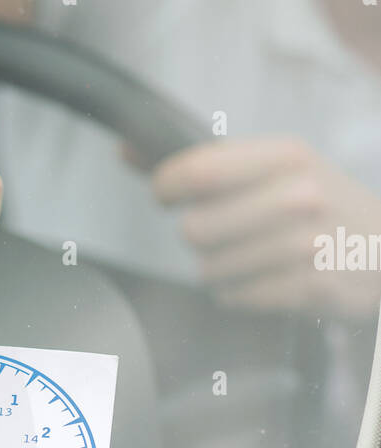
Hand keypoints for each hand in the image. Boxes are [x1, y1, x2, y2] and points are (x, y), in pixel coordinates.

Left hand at [151, 136, 380, 318]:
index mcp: (286, 156)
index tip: (166, 194)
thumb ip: (202, 162)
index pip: (198, 170)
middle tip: (229, 233)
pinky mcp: (309, 287)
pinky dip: (241, 293)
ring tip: (255, 258)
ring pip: (210, 269)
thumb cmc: (319, 205)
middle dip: (202, 237)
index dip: (166, 186)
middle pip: (195, 229)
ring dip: (221, 269)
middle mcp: (298, 196)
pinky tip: (268, 279)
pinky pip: (234, 298)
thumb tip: (128, 149)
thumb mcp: (275, 167)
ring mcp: (306, 244)